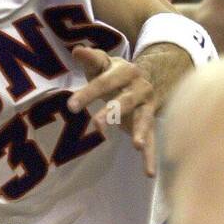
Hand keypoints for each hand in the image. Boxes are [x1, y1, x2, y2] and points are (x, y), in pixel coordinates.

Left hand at [68, 46, 155, 174]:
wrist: (140, 79)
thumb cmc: (111, 73)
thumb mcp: (101, 64)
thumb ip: (90, 58)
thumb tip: (76, 49)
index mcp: (126, 71)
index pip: (105, 81)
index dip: (88, 93)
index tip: (71, 106)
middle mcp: (140, 88)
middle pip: (125, 101)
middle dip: (111, 112)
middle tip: (96, 125)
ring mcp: (147, 106)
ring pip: (143, 120)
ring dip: (139, 132)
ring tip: (136, 146)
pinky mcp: (150, 122)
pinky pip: (152, 140)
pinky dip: (151, 157)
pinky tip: (149, 173)